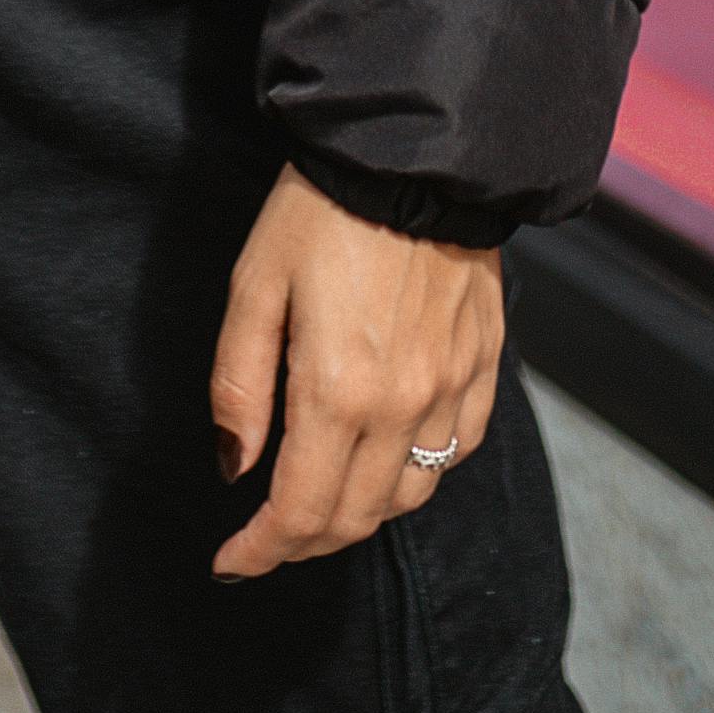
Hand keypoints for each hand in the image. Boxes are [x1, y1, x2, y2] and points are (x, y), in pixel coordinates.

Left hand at [208, 166, 507, 578]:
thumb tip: (234, 468)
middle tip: (266, 537)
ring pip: (409, 496)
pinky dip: (419, 473)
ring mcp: (451, 388)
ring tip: (322, 502)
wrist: (412, 151)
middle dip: (304, 542)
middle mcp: (403, 406)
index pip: (299, 512)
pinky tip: (390, 457)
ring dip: (361, 515)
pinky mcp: (483, 363)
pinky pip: (457, 451)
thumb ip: (239, 386)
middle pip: (355, 518)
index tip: (230, 562)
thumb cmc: (320, 210)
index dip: (261, 551)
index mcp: (337, 391)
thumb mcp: (254, 286)